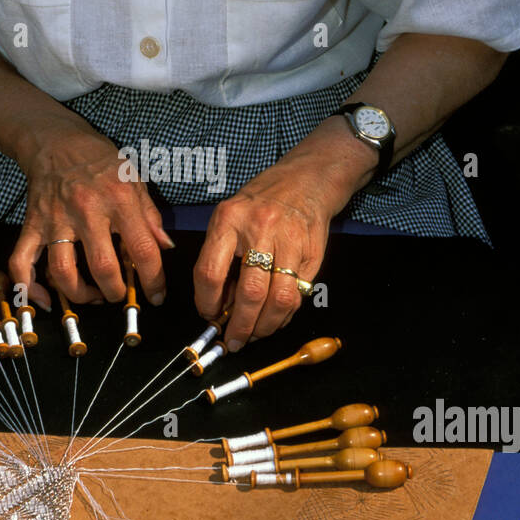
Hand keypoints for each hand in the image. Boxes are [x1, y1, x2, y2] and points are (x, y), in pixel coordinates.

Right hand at [7, 111, 174, 310]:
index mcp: (119, 200)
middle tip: (121, 294)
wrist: (56, 141)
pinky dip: (29, 288)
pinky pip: (22, 262)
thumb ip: (151, 215)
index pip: (143, 250)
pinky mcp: (32, 225)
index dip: (153, 280)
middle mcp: (87, 211)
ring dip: (81, 295)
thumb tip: (166, 247)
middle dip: (117, 291)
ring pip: (63, 272)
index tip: (156, 295)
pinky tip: (45, 301)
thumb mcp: (135, 179)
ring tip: (94, 296)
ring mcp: (56, 220)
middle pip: (103, 267)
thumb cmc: (100, 160)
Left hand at [193, 147, 351, 350]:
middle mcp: (260, 229)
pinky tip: (274, 319)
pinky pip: (298, 294)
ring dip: (265, 326)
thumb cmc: (259, 202)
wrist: (307, 179)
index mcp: (229, 220)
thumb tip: (218, 305)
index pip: (210, 272)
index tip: (209, 315)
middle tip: (234, 340)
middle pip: (250, 292)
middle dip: (240, 325)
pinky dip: (285, 314)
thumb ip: (220, 258)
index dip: (207, 302)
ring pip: (279, 299)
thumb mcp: (229, 217)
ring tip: (255, 334)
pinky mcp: (312, 253)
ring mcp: (290, 241)